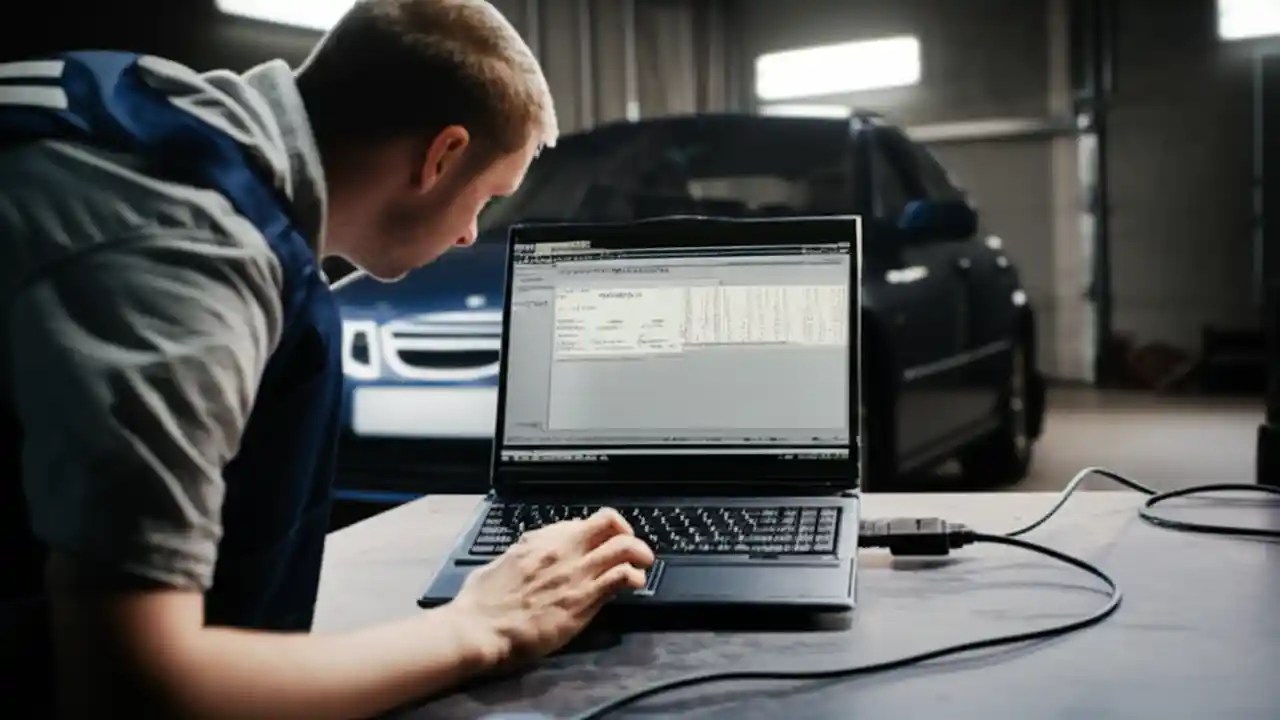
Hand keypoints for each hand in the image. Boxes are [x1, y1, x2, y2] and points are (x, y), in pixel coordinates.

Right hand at [447, 508, 654, 667]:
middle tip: (630, 546)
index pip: (581, 522)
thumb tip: (529, 554)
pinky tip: (634, 583)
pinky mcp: (584, 599)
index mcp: (539, 539)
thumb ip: (524, 554)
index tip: (601, 542)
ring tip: (643, 563)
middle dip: (626, 532)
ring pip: (623, 547)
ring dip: (640, 553)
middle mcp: (561, 549)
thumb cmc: (481, 602)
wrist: (479, 628)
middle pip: (609, 522)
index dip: (597, 531)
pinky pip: (621, 577)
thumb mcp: (502, 563)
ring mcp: (575, 573)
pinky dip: (634, 577)